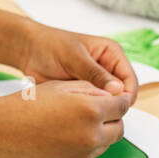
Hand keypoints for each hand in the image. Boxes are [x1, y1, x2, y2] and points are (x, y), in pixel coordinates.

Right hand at [0, 80, 132, 157]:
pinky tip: (66, 133)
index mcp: (91, 111)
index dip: (117, 100)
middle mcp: (91, 136)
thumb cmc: (29, 104)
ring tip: (78, 120)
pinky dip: (86, 144)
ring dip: (100, 132)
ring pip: (106, 143)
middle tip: (97, 109)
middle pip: (119, 128)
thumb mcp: (63, 86)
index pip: (122, 106)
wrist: (3, 129)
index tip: (112, 98)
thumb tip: (109, 97)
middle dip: (112, 118)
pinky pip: (90, 154)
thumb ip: (92, 90)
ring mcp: (82, 154)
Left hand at [18, 24, 138, 102]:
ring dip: (99, 109)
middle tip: (97, 112)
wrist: (28, 51)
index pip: (129, 80)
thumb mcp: (74, 57)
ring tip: (84, 110)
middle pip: (121, 95)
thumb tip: (117, 89)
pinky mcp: (84, 93)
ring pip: (107, 103)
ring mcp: (96, 83)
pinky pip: (93, 107)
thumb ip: (95, 73)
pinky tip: (77, 112)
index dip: (125, 95)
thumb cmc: (50, 45)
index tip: (115, 107)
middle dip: (112, 104)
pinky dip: (88, 111)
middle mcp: (107, 69)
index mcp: (111, 54)